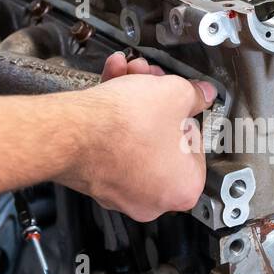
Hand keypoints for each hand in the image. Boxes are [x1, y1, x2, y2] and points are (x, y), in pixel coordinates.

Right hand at [57, 53, 213, 221]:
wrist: (72, 130)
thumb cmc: (124, 125)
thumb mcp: (175, 95)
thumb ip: (195, 95)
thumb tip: (202, 94)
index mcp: (184, 188)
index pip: (196, 145)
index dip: (187, 112)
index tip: (181, 98)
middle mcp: (153, 199)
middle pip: (164, 139)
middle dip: (156, 102)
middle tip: (154, 81)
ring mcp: (122, 191)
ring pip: (136, 137)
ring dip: (133, 102)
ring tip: (130, 74)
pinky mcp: (97, 178)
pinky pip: (113, 144)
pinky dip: (113, 116)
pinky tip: (112, 84)